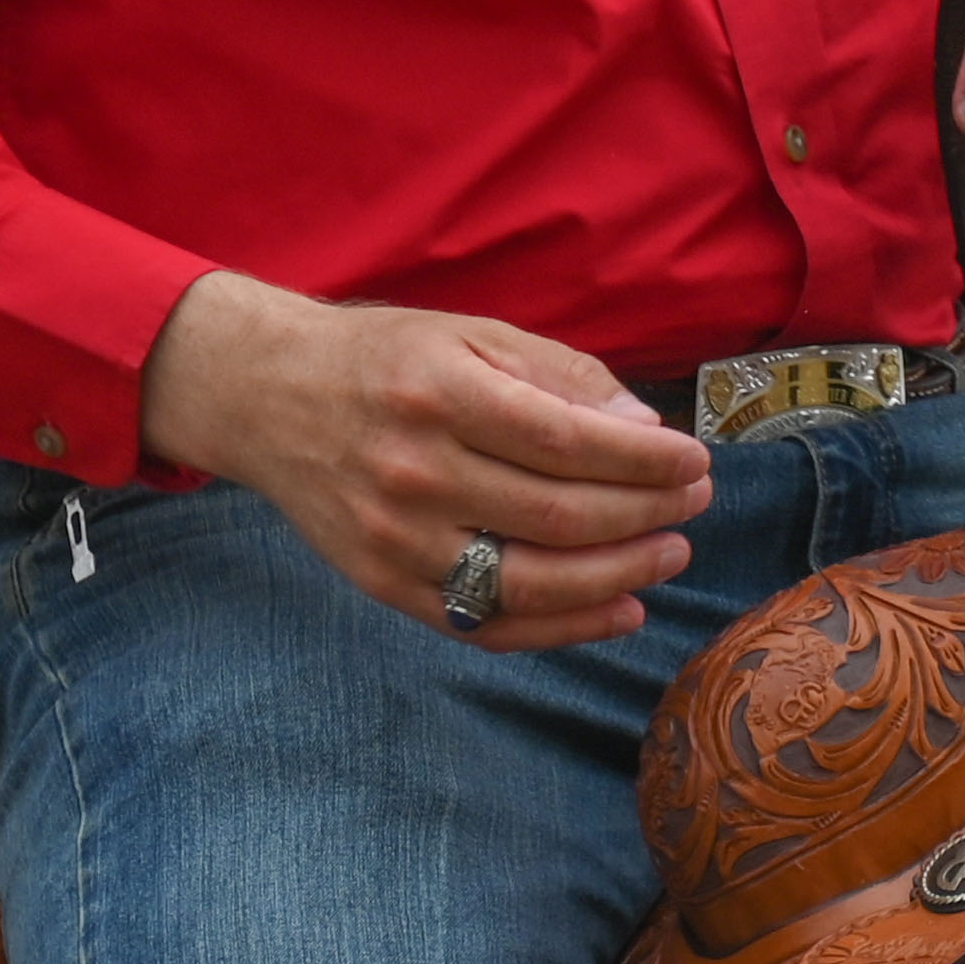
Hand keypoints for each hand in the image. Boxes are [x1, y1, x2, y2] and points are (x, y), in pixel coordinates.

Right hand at [130, 271, 712, 655]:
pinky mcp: (386, 586)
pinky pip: (485, 624)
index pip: (565, 440)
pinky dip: (560, 628)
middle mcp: (414, 472)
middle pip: (556, 514)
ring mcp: (396, 539)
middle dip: (645, 514)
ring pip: (528, 581)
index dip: (643, 460)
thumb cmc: (384, 359)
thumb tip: (643, 429)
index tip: (694, 459)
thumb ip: (559, 375)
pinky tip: (618, 610)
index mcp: (440, 394)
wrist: (268, 399)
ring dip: (617, 576)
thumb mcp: (470, 334)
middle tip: (696, 502)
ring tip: (671, 552)